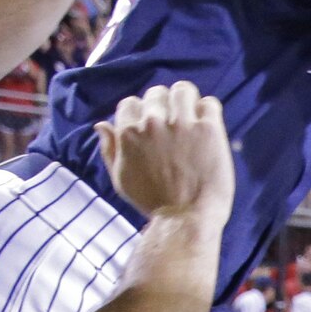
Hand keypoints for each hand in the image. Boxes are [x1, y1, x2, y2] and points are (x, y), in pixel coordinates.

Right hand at [96, 81, 232, 224]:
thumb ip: (110, 150)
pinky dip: (209, 111)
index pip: (132, 103)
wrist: (186, 221)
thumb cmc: (153, 203)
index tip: (153, 128)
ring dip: (187, 102)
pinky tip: (208, 127)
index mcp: (128, 132)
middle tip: (176, 126)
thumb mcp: (121, 179)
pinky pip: (209, 103)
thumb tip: (101, 125)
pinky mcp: (208, 130)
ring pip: (183, 90)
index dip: (142, 114)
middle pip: (157, 93)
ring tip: (192, 119)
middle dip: (165, 107)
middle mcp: (153, 123)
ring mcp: (182, 124)